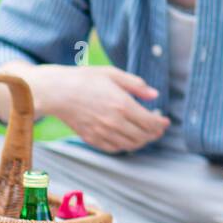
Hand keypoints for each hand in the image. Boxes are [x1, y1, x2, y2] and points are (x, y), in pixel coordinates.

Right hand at [45, 64, 170, 152]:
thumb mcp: (113, 74)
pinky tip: (127, 140)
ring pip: (130, 145)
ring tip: (145, 135)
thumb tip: (154, 95)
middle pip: (143, 136)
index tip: (165, 122)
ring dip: (142, 142)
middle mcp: (114, 122)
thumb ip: (136, 85)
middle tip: (158, 129)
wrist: (56, 91)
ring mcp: (103, 132)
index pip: (150, 122)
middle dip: (155, 134)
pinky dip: (125, 146)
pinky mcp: (92, 138)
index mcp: (122, 105)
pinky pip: (114, 149)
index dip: (161, 124)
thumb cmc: (84, 79)